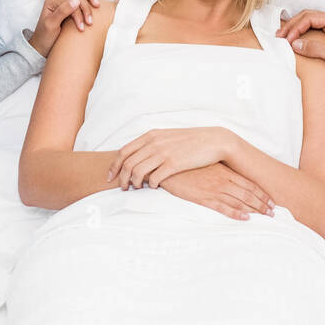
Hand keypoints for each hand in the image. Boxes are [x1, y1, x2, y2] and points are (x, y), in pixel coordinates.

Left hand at [27, 0, 102, 56]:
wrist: (41, 46)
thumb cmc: (45, 37)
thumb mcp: (51, 25)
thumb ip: (62, 11)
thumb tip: (76, 1)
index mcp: (52, 1)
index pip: (71, 1)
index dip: (79, 14)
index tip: (82, 28)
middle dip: (86, 8)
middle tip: (90, 22)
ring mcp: (64, 2)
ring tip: (97, 6)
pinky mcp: (68, 7)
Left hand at [108, 127, 233, 189]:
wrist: (213, 141)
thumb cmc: (190, 141)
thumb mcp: (167, 137)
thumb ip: (152, 144)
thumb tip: (138, 156)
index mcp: (151, 135)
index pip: (124, 151)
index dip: (114, 166)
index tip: (110, 177)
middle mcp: (154, 143)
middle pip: (128, 163)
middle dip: (122, 178)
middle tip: (123, 188)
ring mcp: (164, 153)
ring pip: (138, 172)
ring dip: (135, 184)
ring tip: (138, 189)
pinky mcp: (174, 164)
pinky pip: (155, 178)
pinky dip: (151, 185)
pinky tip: (155, 187)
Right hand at [159, 163, 274, 220]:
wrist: (169, 168)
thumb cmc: (188, 165)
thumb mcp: (207, 164)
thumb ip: (221, 170)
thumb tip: (232, 176)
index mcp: (224, 171)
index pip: (249, 183)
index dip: (262, 193)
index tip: (271, 201)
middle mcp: (222, 180)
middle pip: (248, 194)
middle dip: (263, 204)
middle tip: (273, 212)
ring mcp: (214, 190)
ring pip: (240, 202)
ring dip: (255, 210)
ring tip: (265, 217)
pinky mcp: (204, 199)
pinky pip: (224, 208)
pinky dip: (236, 214)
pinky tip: (246, 219)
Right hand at [276, 9, 324, 90]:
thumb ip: (316, 49)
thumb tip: (295, 43)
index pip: (310, 18)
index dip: (295, 28)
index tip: (286, 40)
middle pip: (307, 17)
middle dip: (292, 26)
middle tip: (278, 37)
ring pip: (308, 23)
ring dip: (295, 29)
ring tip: (282, 38)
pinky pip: (313, 30)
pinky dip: (301, 34)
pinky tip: (293, 41)